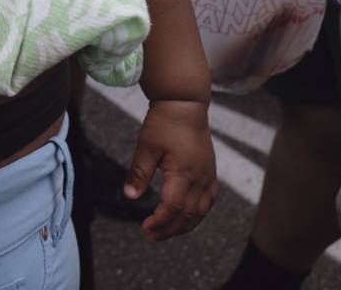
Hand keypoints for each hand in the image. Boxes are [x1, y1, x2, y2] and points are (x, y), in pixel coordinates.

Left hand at [128, 99, 218, 240]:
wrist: (185, 104)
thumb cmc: (164, 122)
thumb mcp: (146, 146)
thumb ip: (139, 173)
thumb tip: (130, 196)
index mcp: (184, 172)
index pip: (173, 207)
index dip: (159, 222)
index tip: (144, 228)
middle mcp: (200, 177)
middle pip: (188, 215)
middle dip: (169, 230)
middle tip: (150, 236)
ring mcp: (208, 175)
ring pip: (201, 212)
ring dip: (184, 226)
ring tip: (166, 232)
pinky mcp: (210, 172)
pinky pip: (208, 201)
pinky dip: (198, 214)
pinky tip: (187, 218)